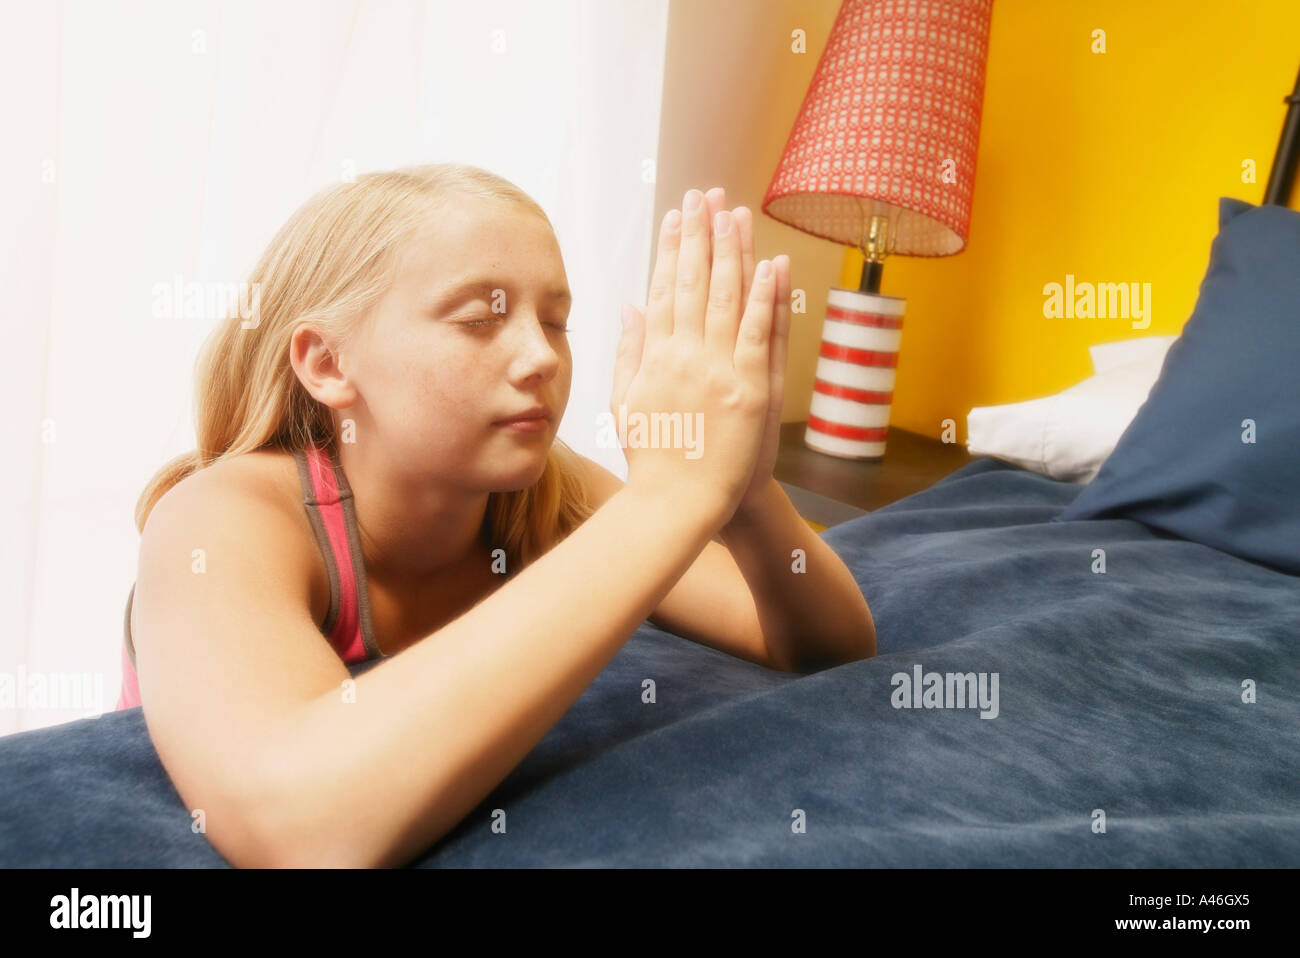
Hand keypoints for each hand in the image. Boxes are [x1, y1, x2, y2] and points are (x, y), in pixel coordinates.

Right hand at [622, 188, 791, 521]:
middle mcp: (684, 356)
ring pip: (725, 298)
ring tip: (734, 211)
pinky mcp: (749, 388)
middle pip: (692, 283)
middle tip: (704, 195)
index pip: (663, 290)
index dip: (671, 249)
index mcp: (654, 357)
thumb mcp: (626, 403)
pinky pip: (758, 333)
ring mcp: (718, 371)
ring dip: (731, 251)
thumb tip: (630, 306)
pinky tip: (770, 262)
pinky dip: (765, 296)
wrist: (679, 503)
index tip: (676, 216)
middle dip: (700, 235)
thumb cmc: (654, 457)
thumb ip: (630, 352)